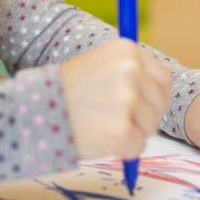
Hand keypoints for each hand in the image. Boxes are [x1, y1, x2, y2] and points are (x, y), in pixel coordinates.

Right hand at [59, 38, 171, 160]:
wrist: (36, 109)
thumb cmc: (68, 89)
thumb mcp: (98, 63)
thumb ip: (128, 70)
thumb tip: (162, 85)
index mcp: (126, 50)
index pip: (164, 78)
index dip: (154, 94)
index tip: (141, 104)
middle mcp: (130, 70)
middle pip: (160, 103)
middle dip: (144, 115)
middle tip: (114, 117)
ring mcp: (126, 100)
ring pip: (150, 126)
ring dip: (132, 131)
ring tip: (101, 123)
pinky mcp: (121, 130)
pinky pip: (138, 146)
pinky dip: (122, 148)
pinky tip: (99, 136)